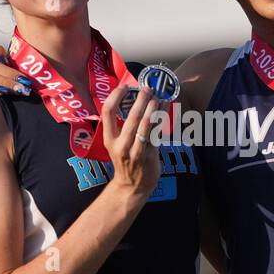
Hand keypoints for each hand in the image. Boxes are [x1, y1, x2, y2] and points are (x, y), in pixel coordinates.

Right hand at [98, 83, 160, 199]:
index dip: (115, 96)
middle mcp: (120, 145)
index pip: (107, 112)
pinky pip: (156, 133)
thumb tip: (135, 100)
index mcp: (109, 139)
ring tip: (159, 96)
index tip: (125, 86)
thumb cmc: (125, 161)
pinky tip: (166, 109)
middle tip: (148, 88)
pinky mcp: (149, 155)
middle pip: (130, 117)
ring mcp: (135, 151)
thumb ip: (121, 126)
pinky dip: (162, 119)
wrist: (132, 187)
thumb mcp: (115, 144)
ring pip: (145, 125)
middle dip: (141, 100)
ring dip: (154, 108)